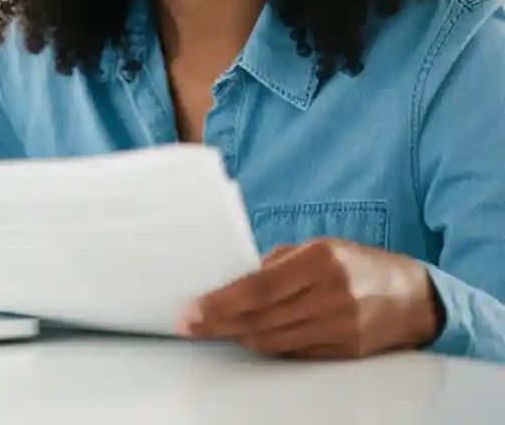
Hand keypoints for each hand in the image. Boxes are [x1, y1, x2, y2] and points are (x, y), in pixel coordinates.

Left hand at [175, 238, 442, 358]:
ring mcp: (342, 326)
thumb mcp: (317, 248)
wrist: (413, 295)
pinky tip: (250, 337)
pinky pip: (294, 353)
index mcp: (320, 261)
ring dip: (239, 336)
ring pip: (274, 341)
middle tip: (188, 326)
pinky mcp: (347, 351)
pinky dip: (268, 345)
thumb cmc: (355, 264)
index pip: (258, 289)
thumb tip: (230, 280)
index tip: (191, 312)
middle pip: (261, 319)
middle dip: (218, 324)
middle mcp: (332, 295)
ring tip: (214, 329)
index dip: (220, 303)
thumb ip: (274, 262)